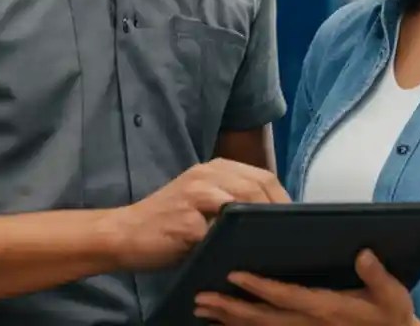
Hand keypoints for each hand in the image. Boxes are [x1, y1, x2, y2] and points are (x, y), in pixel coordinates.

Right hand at [103, 158, 289, 270]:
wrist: (125, 233)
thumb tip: (275, 219)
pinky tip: (241, 252)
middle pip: (258, 185)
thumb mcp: (203, 202)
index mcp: (215, 168)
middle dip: (278, 211)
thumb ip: (233, 202)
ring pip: (243, 201)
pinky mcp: (186, 220)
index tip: (294, 222)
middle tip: (288, 236)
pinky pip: (220, 230)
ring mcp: (195, 194)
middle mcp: (206, 174)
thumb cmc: (168, 223)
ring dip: (259, 223)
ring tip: (269, 242)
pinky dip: (234, 241)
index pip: (263, 176)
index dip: (284, 199)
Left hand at [194, 250, 419, 325]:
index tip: (235, 275)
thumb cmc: (390, 316)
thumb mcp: (393, 296)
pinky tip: (221, 321)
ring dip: (228, 319)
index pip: (286, 297)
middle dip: (229, 308)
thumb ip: (378, 276)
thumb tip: (364, 254)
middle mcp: (307, 323)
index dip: (260, 287)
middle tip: (201, 297)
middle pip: (261, 317)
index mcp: (325, 307)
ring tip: (201, 309)